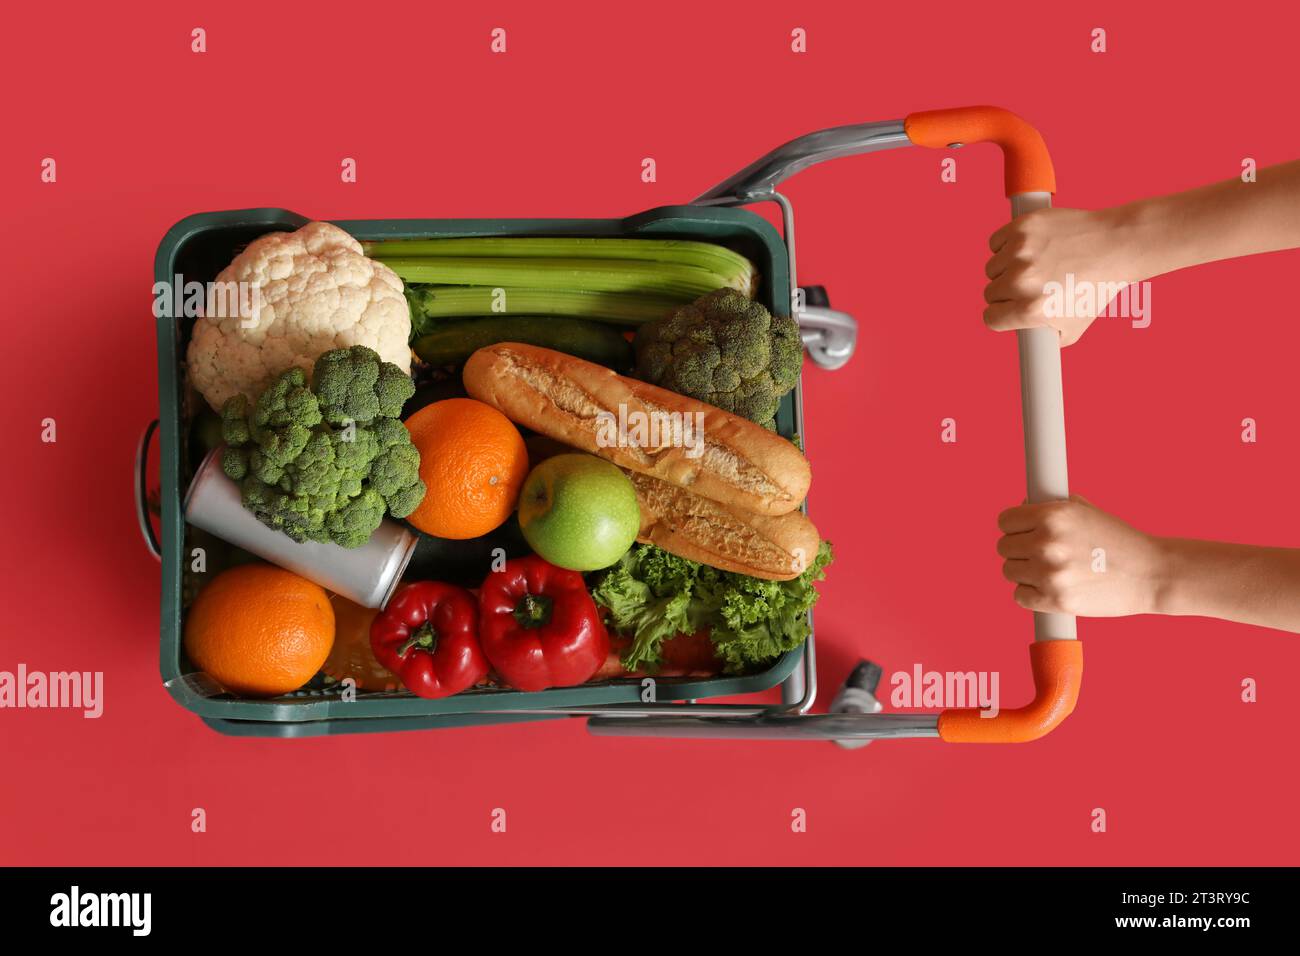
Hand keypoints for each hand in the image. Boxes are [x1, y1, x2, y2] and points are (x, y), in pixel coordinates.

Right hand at [983, 207, 1144, 345]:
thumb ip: (1045, 341)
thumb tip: (1028, 348)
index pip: (990, 318)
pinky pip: (996, 242)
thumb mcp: (1074, 328)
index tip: (1010, 310)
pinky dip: (1005, 245)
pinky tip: (1026, 249)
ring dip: (1004, 268)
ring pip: (992, 267)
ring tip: (1032, 266)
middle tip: (1029, 286)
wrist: (1117, 245)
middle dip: (1005, 292)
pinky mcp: (1023, 227)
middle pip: (990, 292)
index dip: (1001, 316)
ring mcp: (1021, 251)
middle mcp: (1022, 281)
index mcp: (1031, 309)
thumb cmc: (1098, 287)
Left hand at [997, 495, 1166, 616]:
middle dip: (1019, 550)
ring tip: (1050, 571)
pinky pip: (1019, 596)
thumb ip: (1051, 507)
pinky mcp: (1056, 600)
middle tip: (1042, 554)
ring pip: (1009, 572)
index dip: (1014, 526)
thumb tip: (1021, 507)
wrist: (1152, 573)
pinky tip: (1050, 588)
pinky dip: (1030, 594)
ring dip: (1024, 572)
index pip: (1005, 520)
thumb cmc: (1118, 540)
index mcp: (1053, 515)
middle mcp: (1047, 543)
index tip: (1024, 532)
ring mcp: (1050, 573)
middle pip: (1003, 547)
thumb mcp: (1085, 511)